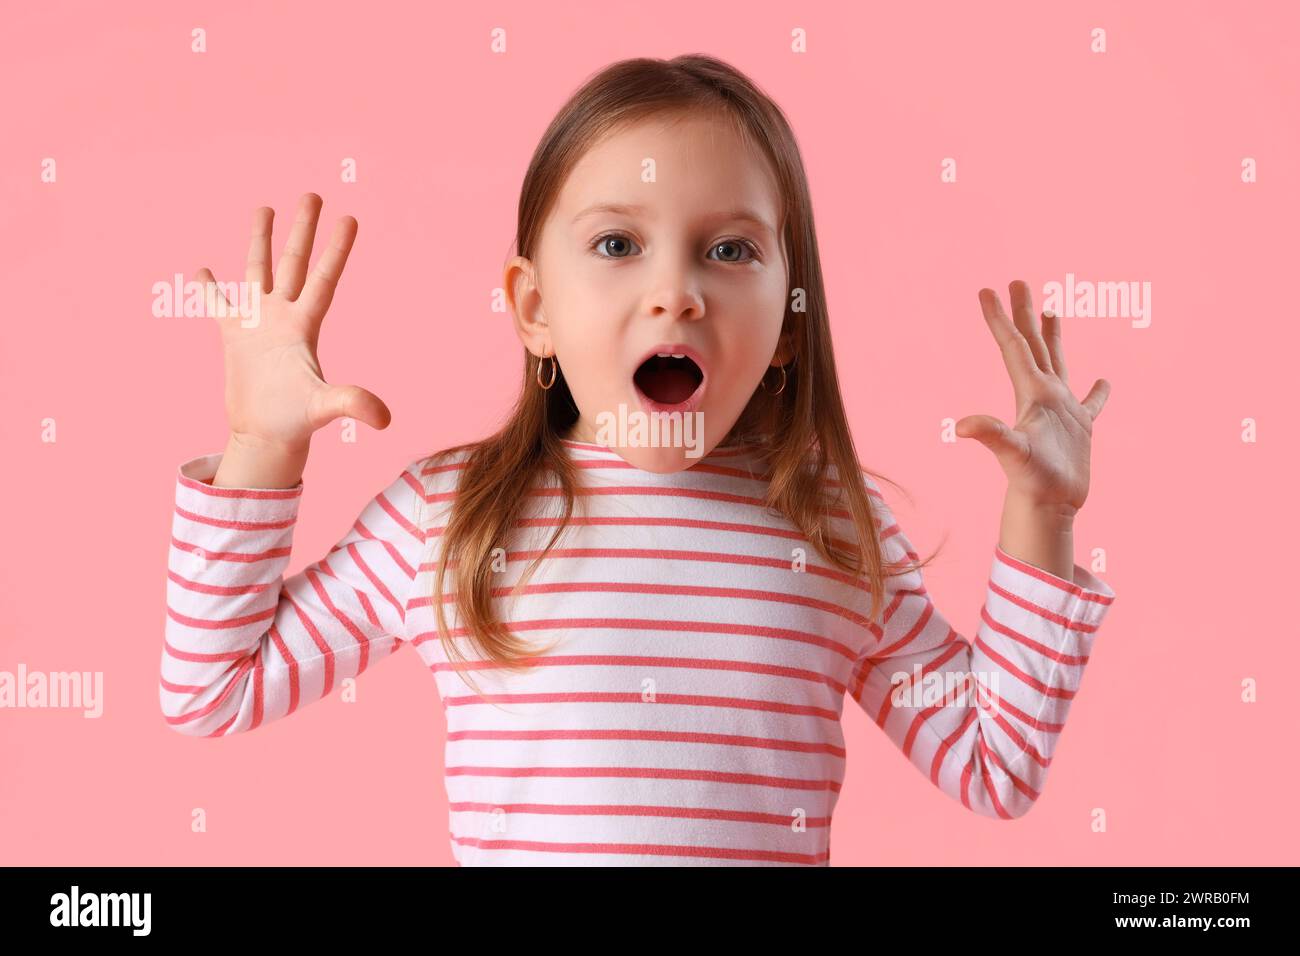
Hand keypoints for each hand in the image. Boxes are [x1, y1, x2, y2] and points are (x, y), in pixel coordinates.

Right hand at [194, 192, 390, 453]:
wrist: (267, 437)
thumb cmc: (296, 422)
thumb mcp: (324, 409)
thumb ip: (352, 404)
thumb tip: (385, 419)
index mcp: (305, 325)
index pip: (324, 278)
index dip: (337, 249)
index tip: (349, 217)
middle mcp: (283, 317)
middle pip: (294, 263)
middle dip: (303, 229)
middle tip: (313, 194)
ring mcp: (258, 324)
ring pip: (258, 271)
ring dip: (260, 240)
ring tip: (264, 207)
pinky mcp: (234, 338)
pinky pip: (219, 305)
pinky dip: (209, 289)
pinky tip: (203, 270)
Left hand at [956, 279, 1110, 514]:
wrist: (1047, 507)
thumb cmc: (1031, 481)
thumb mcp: (1012, 453)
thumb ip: (991, 434)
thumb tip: (960, 426)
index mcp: (1030, 393)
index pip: (1013, 347)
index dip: (999, 318)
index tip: (988, 289)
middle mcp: (1043, 396)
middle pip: (1033, 344)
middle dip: (1024, 313)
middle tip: (1017, 281)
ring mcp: (1061, 411)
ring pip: (1058, 363)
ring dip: (1054, 336)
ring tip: (1052, 309)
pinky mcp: (1079, 430)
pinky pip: (1091, 404)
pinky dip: (1097, 392)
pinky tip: (1103, 381)